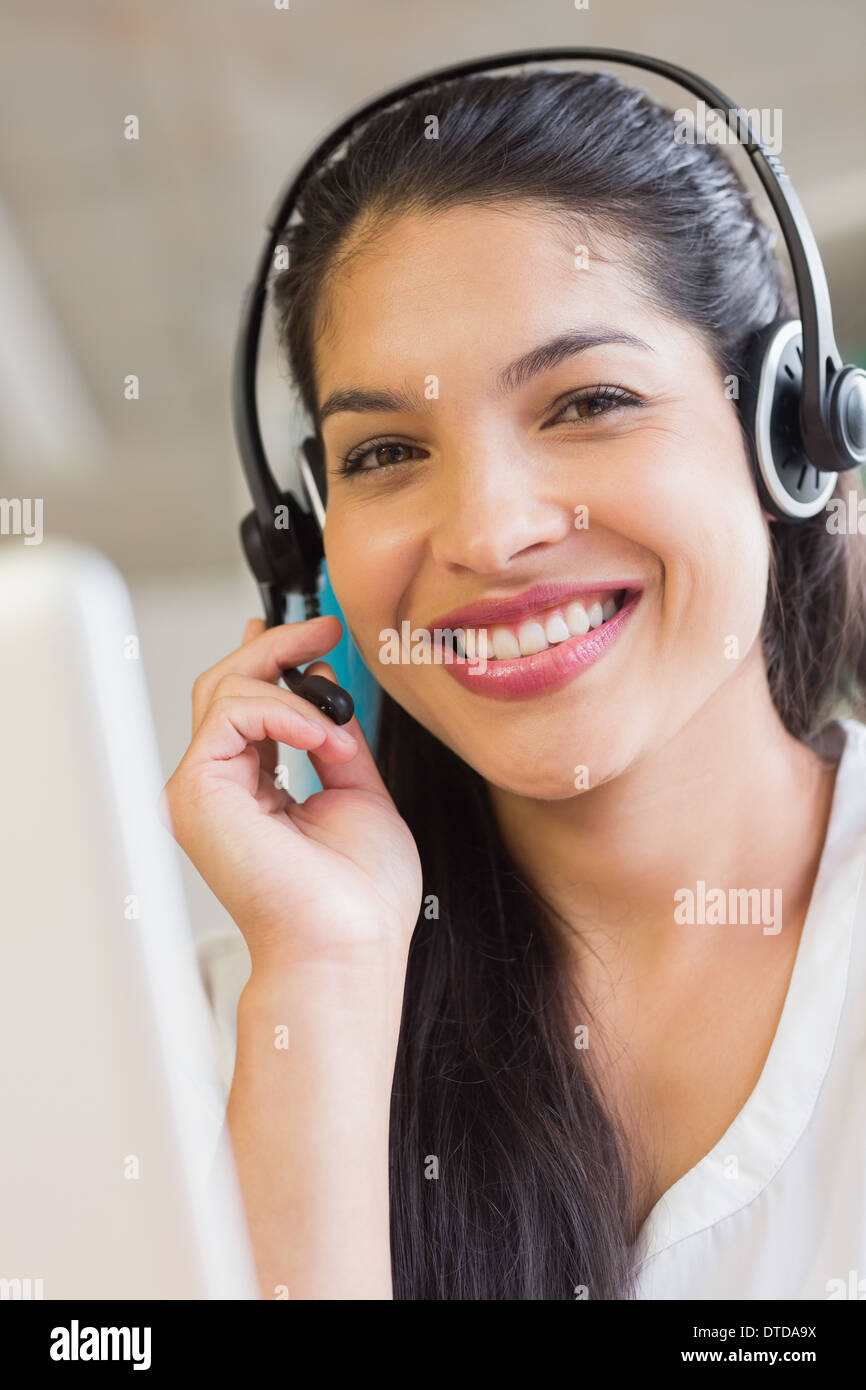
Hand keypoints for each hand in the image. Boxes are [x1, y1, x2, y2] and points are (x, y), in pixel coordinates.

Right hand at [164, 615, 422, 972]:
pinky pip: (232, 712)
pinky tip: (320, 740)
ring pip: (224, 688)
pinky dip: (284, 711)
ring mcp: (202, 790)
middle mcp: (218, 789)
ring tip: (336, 732)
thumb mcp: (359, 793)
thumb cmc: (358, 898)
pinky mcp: (197, 792)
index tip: (319, 636)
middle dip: (276, 647)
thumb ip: (336, 741)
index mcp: (251, 791)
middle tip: (324, 631)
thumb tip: (327, 693)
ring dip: (292, 690)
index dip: (272, 659)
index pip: (243, 706)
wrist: (348, 946)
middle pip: (224, 684)